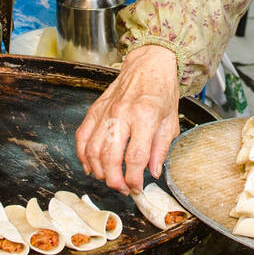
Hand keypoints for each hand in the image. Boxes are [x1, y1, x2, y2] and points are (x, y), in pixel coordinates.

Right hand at [75, 45, 179, 194]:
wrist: (148, 64)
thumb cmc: (162, 91)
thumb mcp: (171, 121)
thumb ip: (161, 149)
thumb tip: (153, 173)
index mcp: (145, 117)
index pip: (135, 157)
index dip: (134, 179)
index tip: (137, 188)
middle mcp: (122, 114)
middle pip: (110, 157)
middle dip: (114, 180)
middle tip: (123, 189)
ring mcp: (105, 111)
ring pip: (92, 150)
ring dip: (99, 171)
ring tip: (109, 179)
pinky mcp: (95, 109)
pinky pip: (82, 137)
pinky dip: (83, 155)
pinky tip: (91, 166)